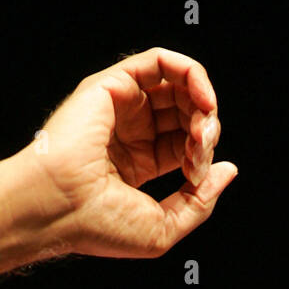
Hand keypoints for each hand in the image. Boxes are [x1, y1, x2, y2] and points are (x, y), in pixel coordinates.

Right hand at [9, 46, 237, 259]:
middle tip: (201, 148)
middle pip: (186, 114)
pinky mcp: (112, 85)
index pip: (185, 144)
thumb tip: (228, 169)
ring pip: (177, 85)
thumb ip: (201, 201)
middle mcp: (128, 131)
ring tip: (204, 124)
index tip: (195, 177)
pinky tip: (203, 97)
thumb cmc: (100, 226)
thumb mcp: (164, 227)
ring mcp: (119, 107)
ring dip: (202, 102)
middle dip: (206, 128)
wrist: (59, 210)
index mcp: (135, 163)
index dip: (202, 155)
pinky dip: (191, 72)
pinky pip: (160, 62)